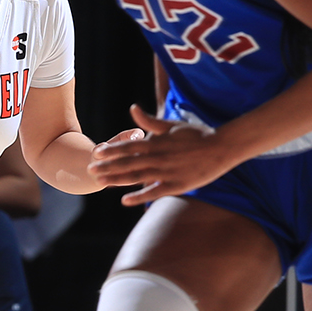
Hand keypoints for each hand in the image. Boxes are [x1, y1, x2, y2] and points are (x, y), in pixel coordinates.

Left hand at [88, 105, 239, 204]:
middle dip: (108, 167)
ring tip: (102, 183)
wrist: (221, 148)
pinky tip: (125, 201)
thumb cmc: (197, 135)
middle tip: (90, 171)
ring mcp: (167, 173)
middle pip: (128, 163)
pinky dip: (140, 197)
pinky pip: (154, 192)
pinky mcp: (177, 185)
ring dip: (118, 180)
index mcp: (157, 143)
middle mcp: (159, 158)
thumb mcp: (172, 125)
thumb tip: (132, 109)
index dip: (111, 150)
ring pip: (138, 178)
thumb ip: (150, 121)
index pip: (129, 147)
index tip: (95, 153)